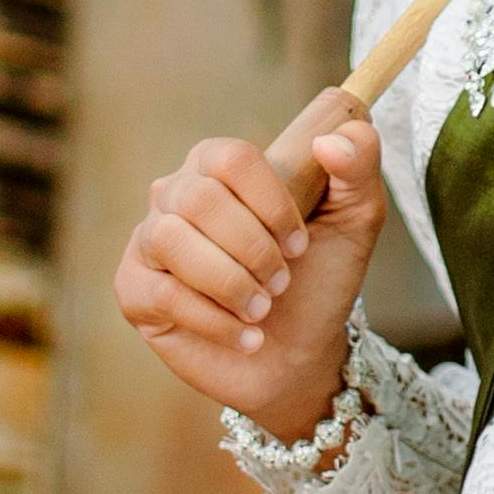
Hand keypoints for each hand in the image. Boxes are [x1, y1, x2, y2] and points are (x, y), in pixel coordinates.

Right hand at [113, 89, 393, 443]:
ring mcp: (148, 241)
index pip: (231, 158)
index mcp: (219, 166)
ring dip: (233, 284)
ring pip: (172, 241)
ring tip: (262, 310)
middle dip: (253, 250)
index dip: (271, 204)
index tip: (300, 245)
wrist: (298, 355)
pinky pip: (163, 294)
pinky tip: (246, 336)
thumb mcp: (355, 219)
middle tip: (281, 282)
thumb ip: (358, 165)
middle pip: (200, 199)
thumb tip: (334, 138)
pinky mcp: (134, 291)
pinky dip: (216, 321)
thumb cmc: (319, 279)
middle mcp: (175, 194)